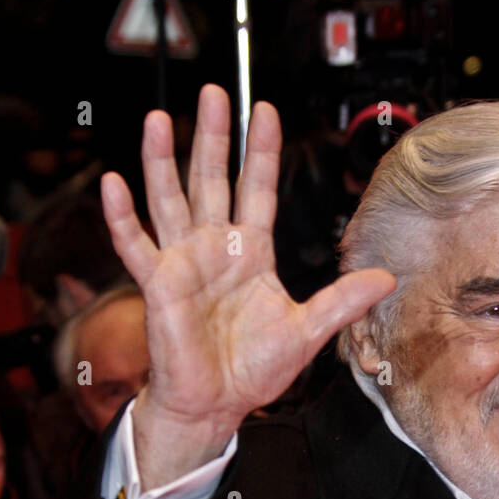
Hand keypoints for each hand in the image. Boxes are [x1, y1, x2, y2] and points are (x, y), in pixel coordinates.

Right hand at [100, 85, 396, 489]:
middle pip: (212, 180)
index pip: (257, 190)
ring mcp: (183, 263)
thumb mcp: (308, 330)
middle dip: (213, 137)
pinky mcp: (158, 285)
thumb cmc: (254, 370)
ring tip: (159, 120)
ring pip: (169, 199)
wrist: (217, 404)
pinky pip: (135, 245)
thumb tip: (385, 279)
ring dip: (162, 160)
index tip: (266, 112)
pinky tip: (113, 183)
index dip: (261, 152)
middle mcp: (215, 249)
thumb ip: (343, 301)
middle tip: (215, 94)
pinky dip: (122, 217)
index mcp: (250, 253)